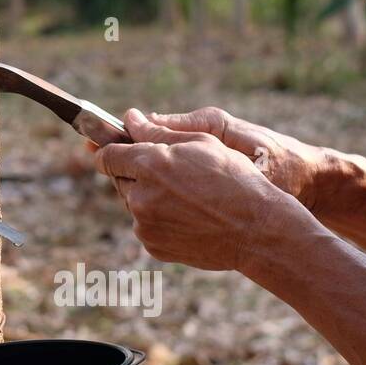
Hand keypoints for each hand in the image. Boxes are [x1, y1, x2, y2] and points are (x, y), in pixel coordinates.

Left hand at [94, 109, 301, 270]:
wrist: (257, 230)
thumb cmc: (236, 180)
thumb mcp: (202, 143)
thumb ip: (158, 131)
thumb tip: (130, 118)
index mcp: (149, 165)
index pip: (107, 156)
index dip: (110, 150)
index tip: (117, 150)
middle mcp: (140, 197)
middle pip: (121, 180)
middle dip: (137, 175)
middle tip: (170, 175)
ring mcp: (145, 225)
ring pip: (135, 205)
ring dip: (149, 198)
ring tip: (187, 198)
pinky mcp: (153, 246)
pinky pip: (147, 227)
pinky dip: (160, 220)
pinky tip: (189, 217)